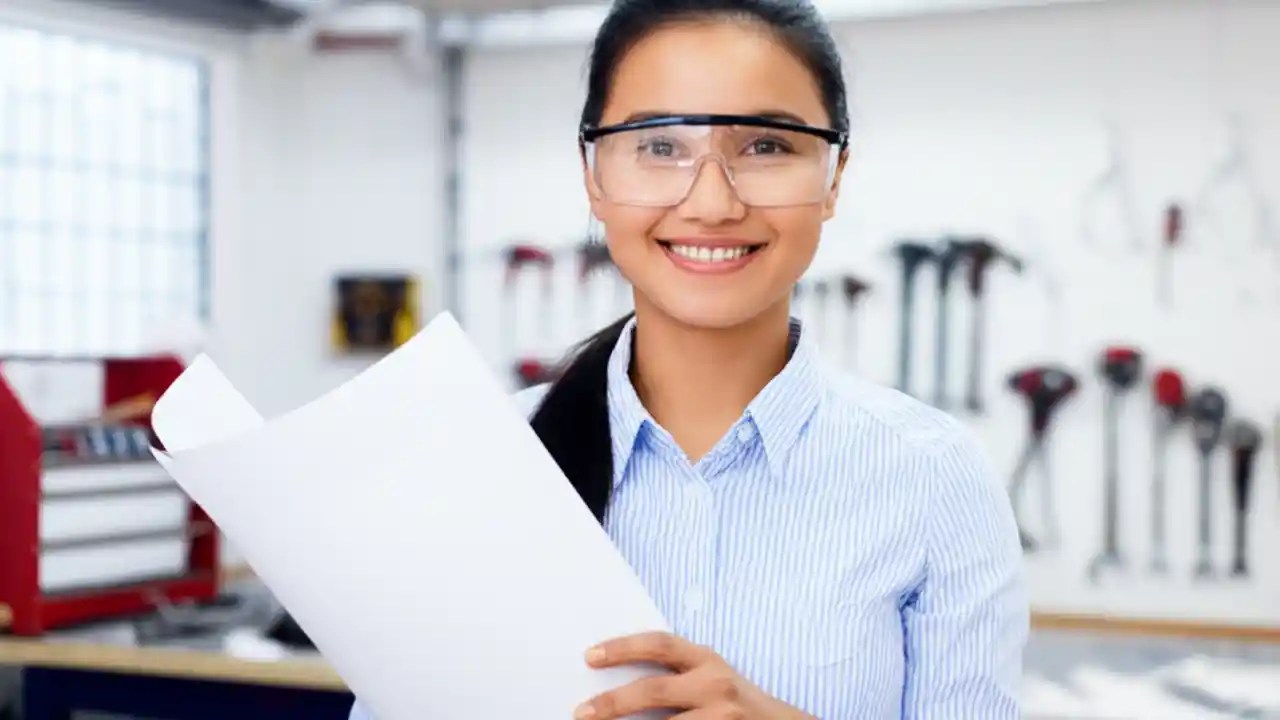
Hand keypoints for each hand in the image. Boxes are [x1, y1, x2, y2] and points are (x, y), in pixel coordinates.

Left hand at [574, 632, 813, 718]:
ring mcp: (721, 717)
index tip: (590, 656)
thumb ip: (675, 674)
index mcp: (707, 660)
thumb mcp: (710, 676)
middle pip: (654, 689)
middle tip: (583, 712)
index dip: (623, 647)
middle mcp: (715, 685)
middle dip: (614, 702)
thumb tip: (618, 678)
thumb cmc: (734, 701)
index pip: (659, 644)